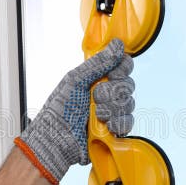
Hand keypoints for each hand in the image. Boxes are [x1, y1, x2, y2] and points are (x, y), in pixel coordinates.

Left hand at [15, 39, 133, 184]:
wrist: (56, 140)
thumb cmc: (59, 109)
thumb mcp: (75, 80)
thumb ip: (98, 63)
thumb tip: (118, 44)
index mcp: (96, 78)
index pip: (122, 66)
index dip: (122, 68)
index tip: (113, 74)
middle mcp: (106, 93)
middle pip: (128, 84)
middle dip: (113, 92)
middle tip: (96, 97)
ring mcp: (111, 111)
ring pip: (129, 103)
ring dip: (113, 108)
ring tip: (98, 114)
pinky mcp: (114, 129)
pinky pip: (129, 121)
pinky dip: (120, 122)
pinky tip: (108, 125)